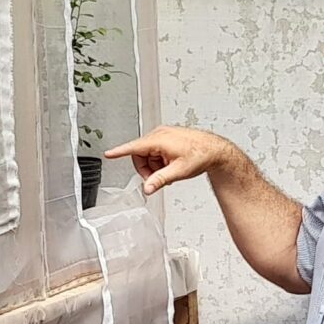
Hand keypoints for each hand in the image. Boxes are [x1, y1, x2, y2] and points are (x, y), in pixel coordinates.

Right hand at [105, 126, 231, 196]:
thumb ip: (159, 181)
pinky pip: (154, 151)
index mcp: (159, 140)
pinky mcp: (167, 138)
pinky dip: (159, 161)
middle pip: (139, 154)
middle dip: (146, 169)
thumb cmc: (200, 155)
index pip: (133, 147)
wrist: (214, 150)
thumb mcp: (178, 172)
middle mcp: (159, 134)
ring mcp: (163, 135)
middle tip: (158, 179)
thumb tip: (147, 188)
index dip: (119, 152)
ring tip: (168, 172)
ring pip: (147, 154)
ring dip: (154, 166)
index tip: (109, 154)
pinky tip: (170, 166)